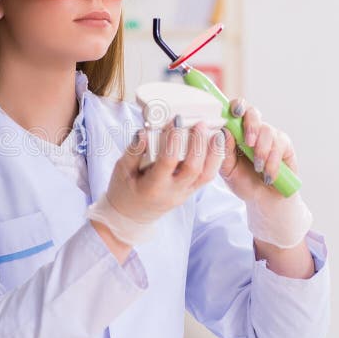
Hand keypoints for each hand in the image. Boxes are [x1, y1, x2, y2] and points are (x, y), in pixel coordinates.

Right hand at [108, 119, 225, 223]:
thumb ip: (133, 151)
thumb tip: (143, 133)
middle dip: (198, 144)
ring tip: (216, 133)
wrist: (130, 216)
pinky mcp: (189, 192)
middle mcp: (172, 193)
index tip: (175, 121)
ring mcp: (183, 194)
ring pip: (206, 175)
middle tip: (199, 124)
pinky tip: (215, 145)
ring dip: (213, 153)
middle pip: (193, 169)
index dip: (173, 141)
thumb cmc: (123, 191)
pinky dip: (213, 160)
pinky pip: (206, 177)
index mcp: (152, 187)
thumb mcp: (121, 170)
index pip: (167, 162)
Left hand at [218, 97, 297, 202]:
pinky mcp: (284, 144)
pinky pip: (279, 145)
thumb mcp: (227, 170)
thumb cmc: (243, 182)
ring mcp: (269, 135)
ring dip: (261, 151)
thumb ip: (223, 151)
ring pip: (266, 130)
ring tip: (258, 168)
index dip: (235, 106)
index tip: (235, 113)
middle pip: (253, 112)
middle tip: (248, 143)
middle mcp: (252, 129)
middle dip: (250, 126)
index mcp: (235, 132)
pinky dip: (272, 162)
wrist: (263, 199)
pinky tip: (268, 174)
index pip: (235, 110)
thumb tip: (224, 131)